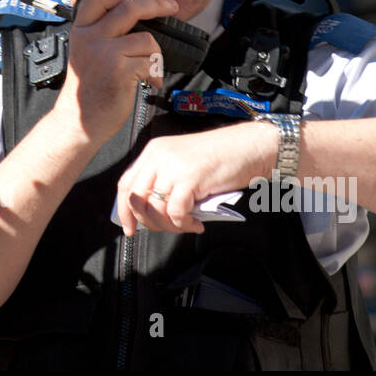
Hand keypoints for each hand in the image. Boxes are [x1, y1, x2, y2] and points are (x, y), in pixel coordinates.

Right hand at [55, 0, 178, 141]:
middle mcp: (90, 37)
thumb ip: (103, 33)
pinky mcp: (118, 70)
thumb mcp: (86, 53)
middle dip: (157, 5)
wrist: (79, 121)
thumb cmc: (88, 90)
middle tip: (171, 7)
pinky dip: (155, 73)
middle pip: (130, 8)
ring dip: (155, 55)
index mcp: (81, 30)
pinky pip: (150, 61)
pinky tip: (149, 83)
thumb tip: (139, 18)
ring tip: (149, 69)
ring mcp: (104, 52)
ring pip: (146, 39)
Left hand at [115, 121, 271, 236]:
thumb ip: (165, 181)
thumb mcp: (184, 164)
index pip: (126, 183)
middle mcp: (158, 156)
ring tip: (186, 225)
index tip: (130, 228)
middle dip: (145, 221)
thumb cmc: (223, 157)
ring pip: (155, 208)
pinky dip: (184, 224)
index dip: (124, 209)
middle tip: (164, 229)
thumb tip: (150, 213)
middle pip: (135, 197)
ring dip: (169, 226)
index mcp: (154, 151)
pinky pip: (175, 212)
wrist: (251, 146)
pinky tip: (196, 224)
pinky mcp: (189, 177)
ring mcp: (172, 165)